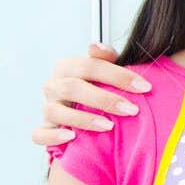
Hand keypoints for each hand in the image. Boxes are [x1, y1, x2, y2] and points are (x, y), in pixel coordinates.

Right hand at [34, 43, 150, 146]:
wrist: (78, 109)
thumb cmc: (94, 87)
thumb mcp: (103, 70)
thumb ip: (106, 58)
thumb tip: (99, 47)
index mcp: (68, 67)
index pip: (90, 66)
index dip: (118, 75)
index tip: (144, 87)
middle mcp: (54, 86)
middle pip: (72, 87)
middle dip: (105, 99)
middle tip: (131, 109)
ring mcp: (48, 107)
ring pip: (55, 111)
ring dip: (83, 119)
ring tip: (108, 126)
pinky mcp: (45, 128)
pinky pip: (41, 134)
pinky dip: (54, 136)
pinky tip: (71, 137)